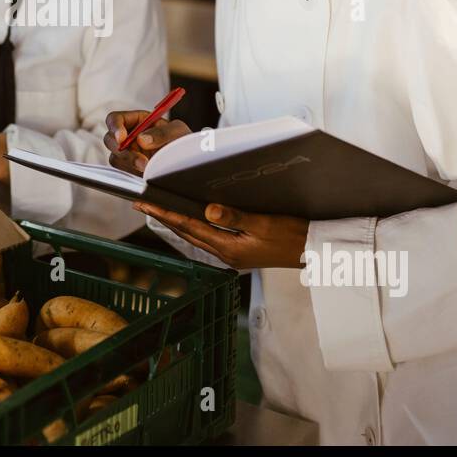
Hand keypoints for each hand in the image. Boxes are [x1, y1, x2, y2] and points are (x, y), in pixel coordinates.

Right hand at [103, 108, 191, 174]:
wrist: (187, 163)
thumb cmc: (182, 142)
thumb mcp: (177, 132)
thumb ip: (161, 132)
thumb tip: (142, 139)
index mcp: (137, 121)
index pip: (115, 119)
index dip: (115, 127)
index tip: (122, 138)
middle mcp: (129, 137)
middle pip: (109, 140)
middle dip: (122, 151)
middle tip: (140, 161)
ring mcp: (128, 154)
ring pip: (115, 158)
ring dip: (129, 165)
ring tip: (149, 168)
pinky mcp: (129, 170)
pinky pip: (122, 172)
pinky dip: (132, 174)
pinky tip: (146, 174)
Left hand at [134, 200, 308, 269]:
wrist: (313, 251)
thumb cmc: (293, 236)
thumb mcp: (265, 223)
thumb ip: (235, 217)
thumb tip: (208, 210)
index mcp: (229, 248)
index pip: (189, 227)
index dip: (165, 214)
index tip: (145, 203)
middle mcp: (226, 254)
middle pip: (187, 232)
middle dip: (164, 217)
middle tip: (143, 203)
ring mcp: (231, 254)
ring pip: (195, 235)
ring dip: (177, 222)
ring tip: (159, 208)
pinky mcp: (238, 251)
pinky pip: (208, 237)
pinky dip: (194, 226)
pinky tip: (190, 217)